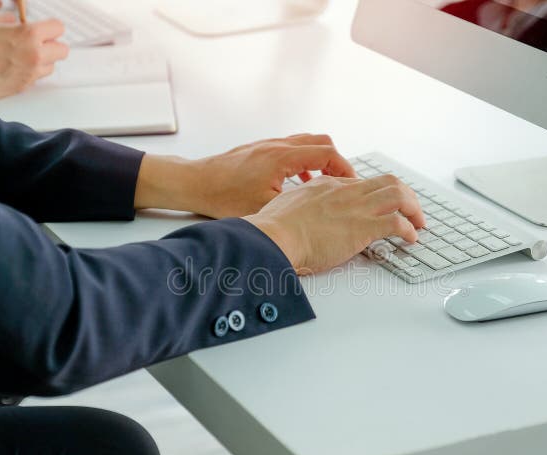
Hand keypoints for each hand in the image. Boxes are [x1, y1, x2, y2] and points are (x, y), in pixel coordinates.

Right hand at [0, 16, 68, 102]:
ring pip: (51, 66)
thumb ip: (8, 20)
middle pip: (62, 50)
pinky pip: (37, 78)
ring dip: (43, 61)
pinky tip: (15, 69)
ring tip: (24, 58)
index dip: (51, 28)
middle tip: (39, 44)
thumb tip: (15, 21)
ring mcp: (32, 72)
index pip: (58, 28)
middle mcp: (35, 54)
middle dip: (52, 46)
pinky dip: (31, 73)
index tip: (45, 30)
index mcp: (29, 34)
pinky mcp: (25, 86)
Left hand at [134, 134, 356, 217]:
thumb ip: (294, 209)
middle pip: (321, 142)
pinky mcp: (260, 151)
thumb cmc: (222, 195)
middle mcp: (277, 146)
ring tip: (324, 185)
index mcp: (283, 157)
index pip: (327, 153)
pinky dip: (303, 163)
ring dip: (319, 162)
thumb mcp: (263, 208)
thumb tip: (318, 221)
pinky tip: (299, 184)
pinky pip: (291, 150)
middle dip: (337, 161)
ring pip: (306, 144)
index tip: (352, 184)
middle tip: (343, 182)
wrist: (194, 182)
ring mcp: (268, 146)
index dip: (345, 169)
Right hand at [244, 174, 425, 273]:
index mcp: (326, 185)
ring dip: (414, 209)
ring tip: (418, 223)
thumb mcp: (285, 207)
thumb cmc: (273, 230)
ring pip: (399, 195)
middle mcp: (345, 191)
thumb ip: (299, 208)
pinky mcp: (364, 226)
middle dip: (405, 195)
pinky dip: (409, 230)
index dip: (375, 195)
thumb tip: (299, 219)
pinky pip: (398, 222)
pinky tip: (410, 239)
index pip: (361, 183)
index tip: (380, 206)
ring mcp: (356, 207)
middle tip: (411, 210)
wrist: (274, 237)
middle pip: (388, 181)